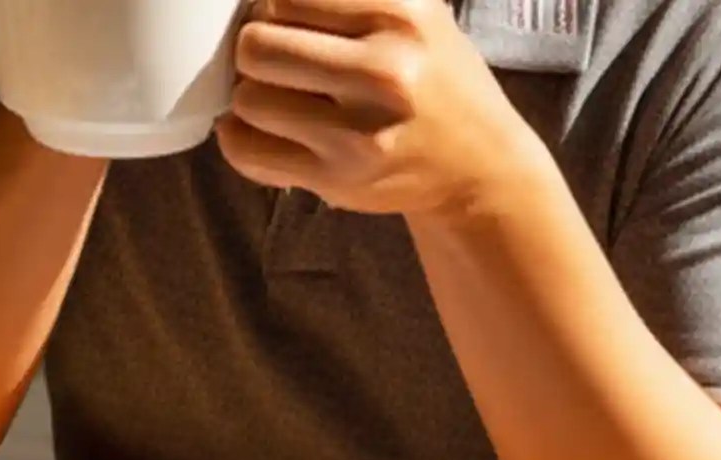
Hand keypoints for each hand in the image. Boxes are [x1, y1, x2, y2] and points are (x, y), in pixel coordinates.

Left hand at [217, 0, 554, 218]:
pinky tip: (264, 132)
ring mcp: (360, 132)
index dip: (270, 9)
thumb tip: (259, 0)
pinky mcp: (340, 180)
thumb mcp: (417, 14)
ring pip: (248, 99)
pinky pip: (248, 151)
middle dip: (256, 52)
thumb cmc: (436, 82)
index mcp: (403, 13)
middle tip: (275, 62)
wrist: (480, 168)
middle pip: (257, 44)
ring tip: (279, 99)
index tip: (282, 24)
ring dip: (251, 98)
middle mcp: (385, 71)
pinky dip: (240, 140)